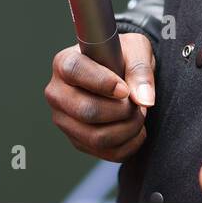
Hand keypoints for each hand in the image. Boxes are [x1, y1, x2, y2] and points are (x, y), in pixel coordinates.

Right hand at [44, 32, 155, 162]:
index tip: (125, 89)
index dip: (102, 82)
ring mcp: (64, 119)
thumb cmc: (123, 57)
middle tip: (137, 103)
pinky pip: (105, 152)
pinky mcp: (76, 140)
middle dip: (122, 111)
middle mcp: (57, 92)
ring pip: (96, 137)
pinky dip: (128, 144)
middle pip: (86, 111)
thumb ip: (140, 70)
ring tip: (138, 114)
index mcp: (65, 61)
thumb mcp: (136, 50)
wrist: (121, 76)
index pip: (75, 71)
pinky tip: (135, 129)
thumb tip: (144, 99)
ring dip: (128, 129)